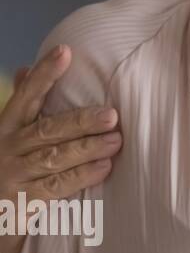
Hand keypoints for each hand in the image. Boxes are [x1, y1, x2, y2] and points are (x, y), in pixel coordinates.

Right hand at [0, 44, 121, 252]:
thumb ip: (20, 107)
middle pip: (46, 130)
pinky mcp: (22, 201)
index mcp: (6, 128)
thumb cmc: (6, 170)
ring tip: (115, 141)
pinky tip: (103, 168)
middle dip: (80, 121)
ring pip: (54, 157)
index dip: (44, 74)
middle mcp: (8, 148)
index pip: (25, 95)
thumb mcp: (7, 137)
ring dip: (87, 149)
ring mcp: (13, 175)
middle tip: (112, 115)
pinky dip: (81, 176)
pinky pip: (55, 186)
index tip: (65, 51)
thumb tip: (23, 70)